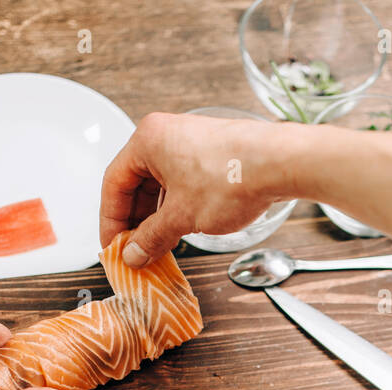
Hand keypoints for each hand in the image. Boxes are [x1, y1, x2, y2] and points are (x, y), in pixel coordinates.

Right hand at [100, 112, 294, 265]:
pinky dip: (176, 207)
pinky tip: (180, 229)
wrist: (280, 163)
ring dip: (156, 217)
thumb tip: (133, 253)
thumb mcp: (181, 216)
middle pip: (136, 183)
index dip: (110, 220)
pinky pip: (181, 183)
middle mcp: (166, 135)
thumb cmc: (231, 176)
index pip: (114, 183)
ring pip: (160, 185)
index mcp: (148, 140)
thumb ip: (151, 237)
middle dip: (135, 220)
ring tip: (158, 245)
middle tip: (135, 250)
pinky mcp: (211, 153)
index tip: (114, 246)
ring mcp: (190, 142)